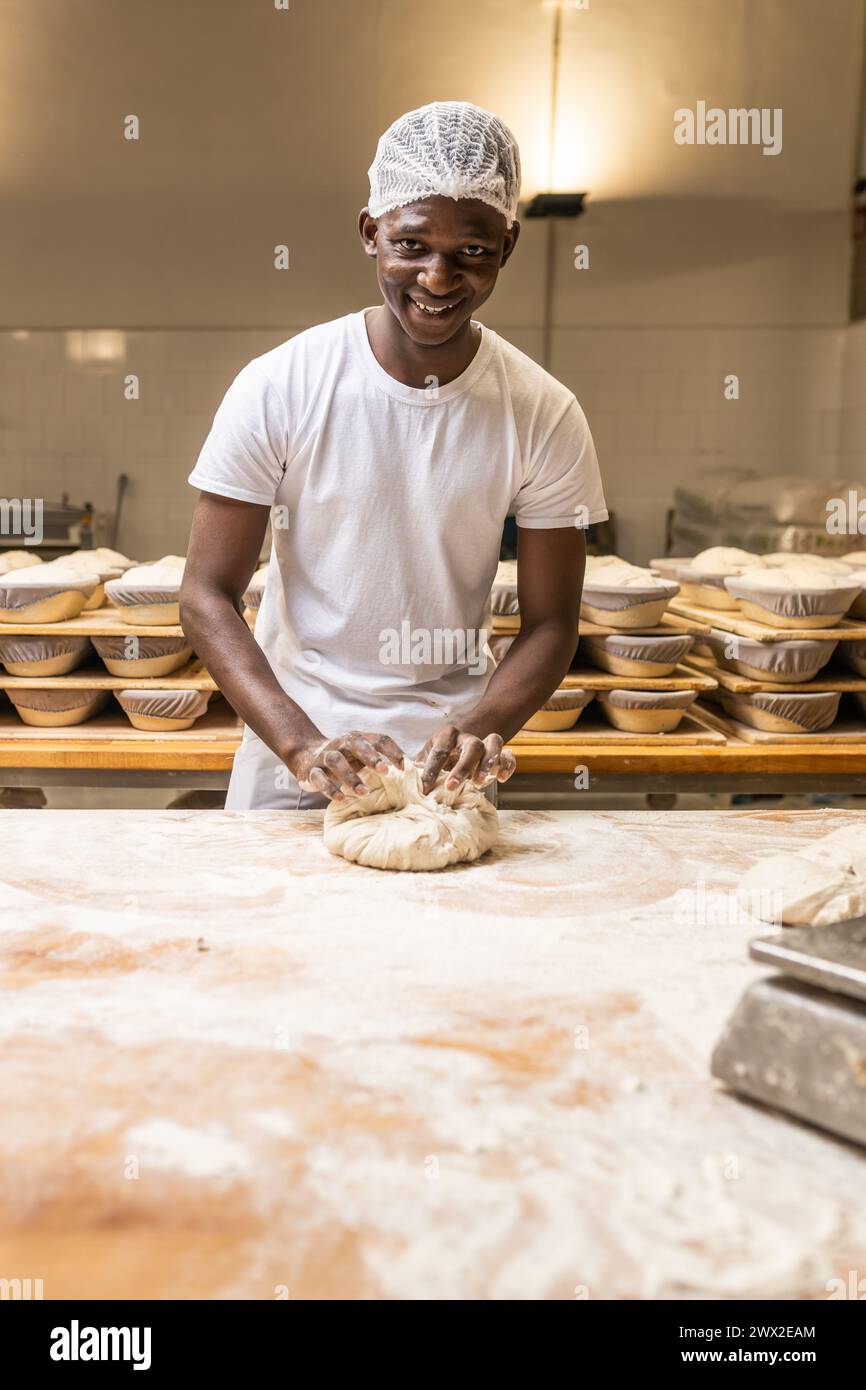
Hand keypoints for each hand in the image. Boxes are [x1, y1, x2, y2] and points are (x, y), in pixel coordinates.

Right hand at [288, 731, 405, 801]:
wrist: (306, 755)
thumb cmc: (345, 759)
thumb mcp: (363, 756)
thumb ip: (385, 761)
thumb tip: (419, 770)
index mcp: (358, 739)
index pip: (379, 739)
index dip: (393, 751)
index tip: (405, 767)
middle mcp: (341, 744)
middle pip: (357, 744)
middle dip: (371, 757)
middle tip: (386, 772)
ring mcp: (325, 756)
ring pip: (336, 761)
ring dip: (351, 776)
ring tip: (364, 792)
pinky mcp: (311, 771)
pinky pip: (319, 778)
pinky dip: (330, 789)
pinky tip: (342, 799)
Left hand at [415, 725, 515, 795]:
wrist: (458, 747)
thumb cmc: (439, 757)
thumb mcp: (426, 758)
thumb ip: (418, 768)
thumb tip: (404, 779)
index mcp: (447, 735)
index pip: (440, 751)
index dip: (431, 770)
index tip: (425, 788)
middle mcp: (468, 737)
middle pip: (472, 746)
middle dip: (462, 768)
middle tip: (451, 787)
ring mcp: (485, 743)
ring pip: (493, 743)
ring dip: (488, 763)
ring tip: (478, 782)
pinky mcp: (499, 752)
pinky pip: (508, 754)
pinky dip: (507, 765)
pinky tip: (501, 778)